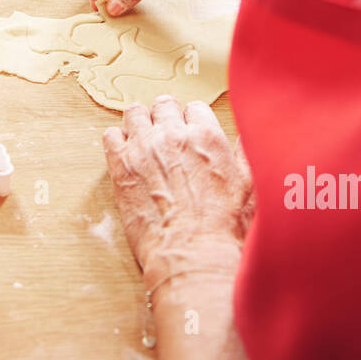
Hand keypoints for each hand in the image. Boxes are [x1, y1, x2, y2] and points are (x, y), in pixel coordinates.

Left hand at [102, 96, 250, 288]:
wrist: (192, 254)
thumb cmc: (223, 227)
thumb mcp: (250, 185)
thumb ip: (246, 152)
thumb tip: (247, 134)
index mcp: (206, 136)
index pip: (194, 108)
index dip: (192, 123)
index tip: (190, 137)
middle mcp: (173, 135)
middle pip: (163, 105)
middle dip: (166, 118)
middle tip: (167, 140)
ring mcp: (143, 148)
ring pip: (134, 113)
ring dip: (140, 124)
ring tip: (145, 144)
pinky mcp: (121, 166)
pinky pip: (110, 136)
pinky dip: (117, 142)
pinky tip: (126, 156)